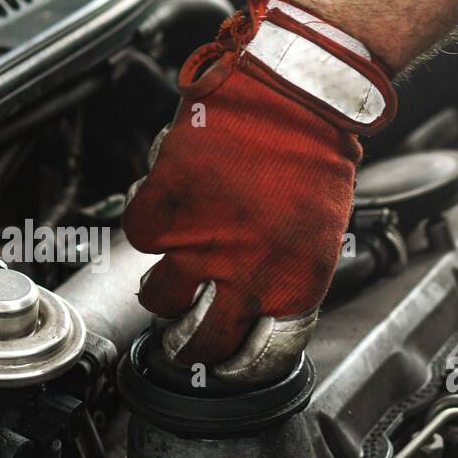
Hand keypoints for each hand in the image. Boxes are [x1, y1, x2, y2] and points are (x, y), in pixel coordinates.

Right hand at [123, 0, 394, 383]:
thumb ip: (284, 271)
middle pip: (203, 344)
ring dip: (162, 291)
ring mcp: (201, 242)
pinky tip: (163, 215)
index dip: (243, 364)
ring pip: (159, 298)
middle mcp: (245, 274)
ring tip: (170, 276)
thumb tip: (255, 293)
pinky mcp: (167, 204)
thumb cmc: (316, 152)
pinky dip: (146, 226)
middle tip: (186, 342)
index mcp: (294, 286)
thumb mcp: (318, 232)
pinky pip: (138, 235)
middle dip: (192, 350)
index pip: (263, 355)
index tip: (232, 363)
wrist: (295, 93)